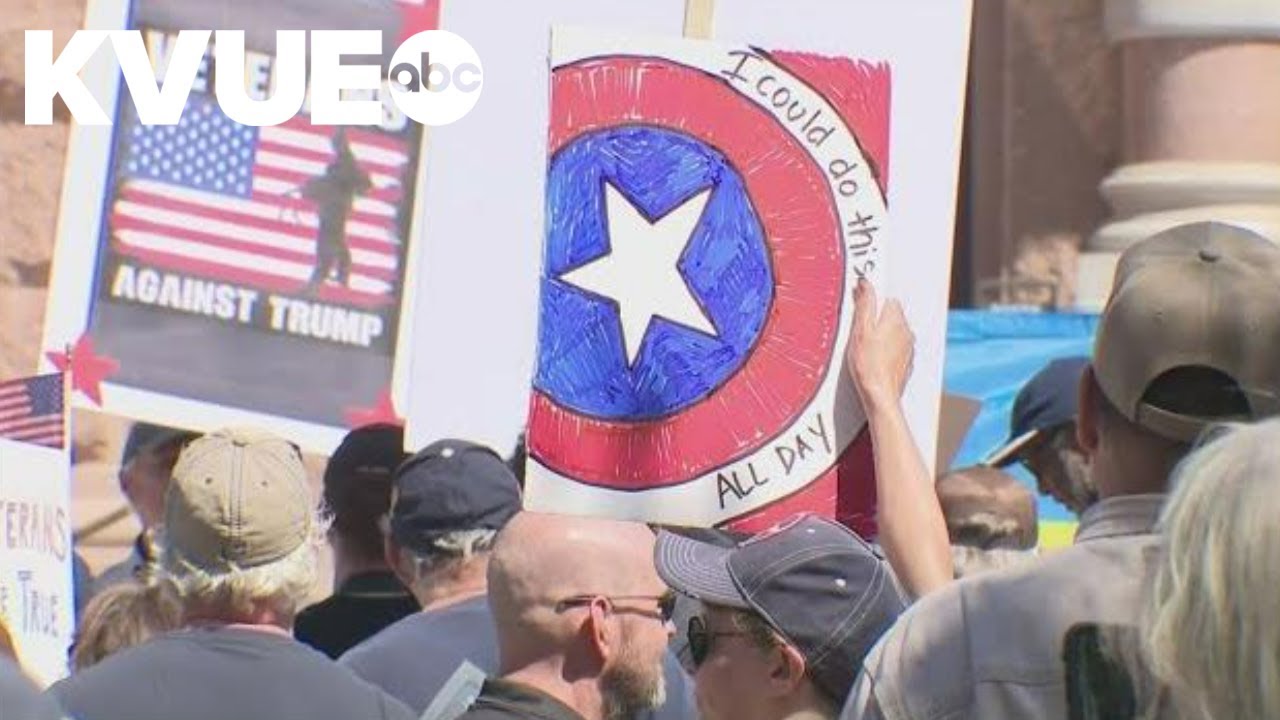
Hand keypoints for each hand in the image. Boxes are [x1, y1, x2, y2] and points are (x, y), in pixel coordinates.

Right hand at [846, 278, 914, 410]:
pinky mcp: (906, 360)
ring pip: (895, 331)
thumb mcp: (860, 330)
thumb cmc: (869, 366)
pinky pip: (896, 347)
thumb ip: (865, 304)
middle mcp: (906, 331)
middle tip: (860, 333)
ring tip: (866, 348)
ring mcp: (908, 346)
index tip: (861, 308)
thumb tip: (866, 285)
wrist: (880, 394)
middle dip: (877, 319)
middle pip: (891, 315)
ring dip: (882, 335)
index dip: (872, 302)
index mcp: (895, 319)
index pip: (887, 298)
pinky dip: (887, 350)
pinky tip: (874, 359)